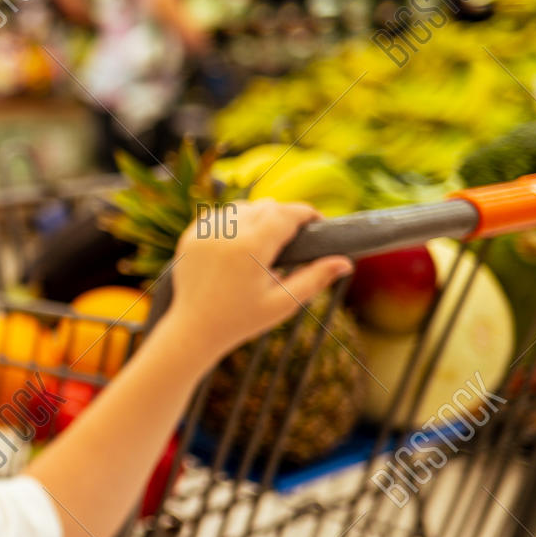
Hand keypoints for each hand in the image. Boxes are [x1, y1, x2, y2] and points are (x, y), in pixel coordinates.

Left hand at [163, 199, 352, 364]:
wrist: (193, 330)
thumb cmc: (241, 321)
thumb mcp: (282, 303)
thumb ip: (315, 279)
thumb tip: (346, 262)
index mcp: (250, 249)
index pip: (286, 214)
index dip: (306, 214)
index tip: (318, 221)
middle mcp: (225, 234)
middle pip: (267, 206)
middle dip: (284, 217)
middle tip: (294, 237)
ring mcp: (204, 233)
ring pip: (242, 207)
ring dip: (258, 216)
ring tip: (268, 239)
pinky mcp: (190, 235)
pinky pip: (219, 216)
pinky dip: (233, 223)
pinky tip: (241, 241)